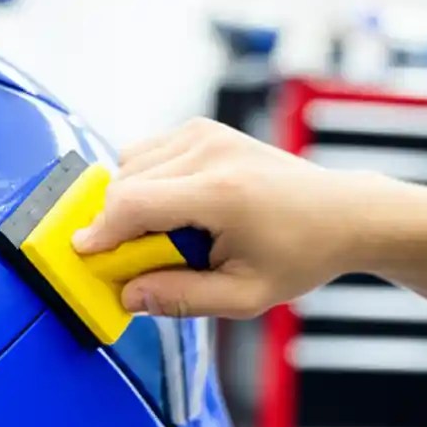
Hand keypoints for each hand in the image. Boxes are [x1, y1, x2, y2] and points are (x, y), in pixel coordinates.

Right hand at [72, 118, 407, 318]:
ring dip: (130, 204)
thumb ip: (180, 298)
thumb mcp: (243, 297)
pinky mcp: (202, 128)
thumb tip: (127, 296)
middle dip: (118, 226)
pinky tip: (174, 210)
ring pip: (127, 166)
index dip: (99, 232)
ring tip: (169, 235)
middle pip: (122, 184)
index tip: (83, 255)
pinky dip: (144, 184)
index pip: (132, 203)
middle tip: (143, 261)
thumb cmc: (300, 254)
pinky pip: (144, 154)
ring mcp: (205, 133)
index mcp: (220, 193)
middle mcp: (209, 152)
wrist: (343, 212)